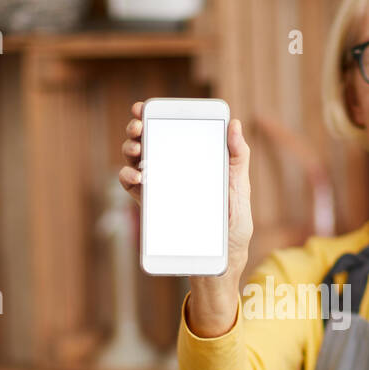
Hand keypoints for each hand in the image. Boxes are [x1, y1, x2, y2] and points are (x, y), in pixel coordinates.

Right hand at [119, 100, 253, 336]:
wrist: (221, 263)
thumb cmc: (234, 223)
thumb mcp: (240, 189)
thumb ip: (238, 158)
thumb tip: (235, 124)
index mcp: (193, 159)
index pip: (171, 131)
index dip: (153, 116)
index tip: (144, 107)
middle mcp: (173, 170)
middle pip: (148, 142)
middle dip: (137, 130)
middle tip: (138, 130)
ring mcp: (160, 188)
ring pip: (136, 162)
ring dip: (129, 151)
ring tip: (137, 152)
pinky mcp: (152, 208)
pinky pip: (132, 190)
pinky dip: (128, 179)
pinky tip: (135, 177)